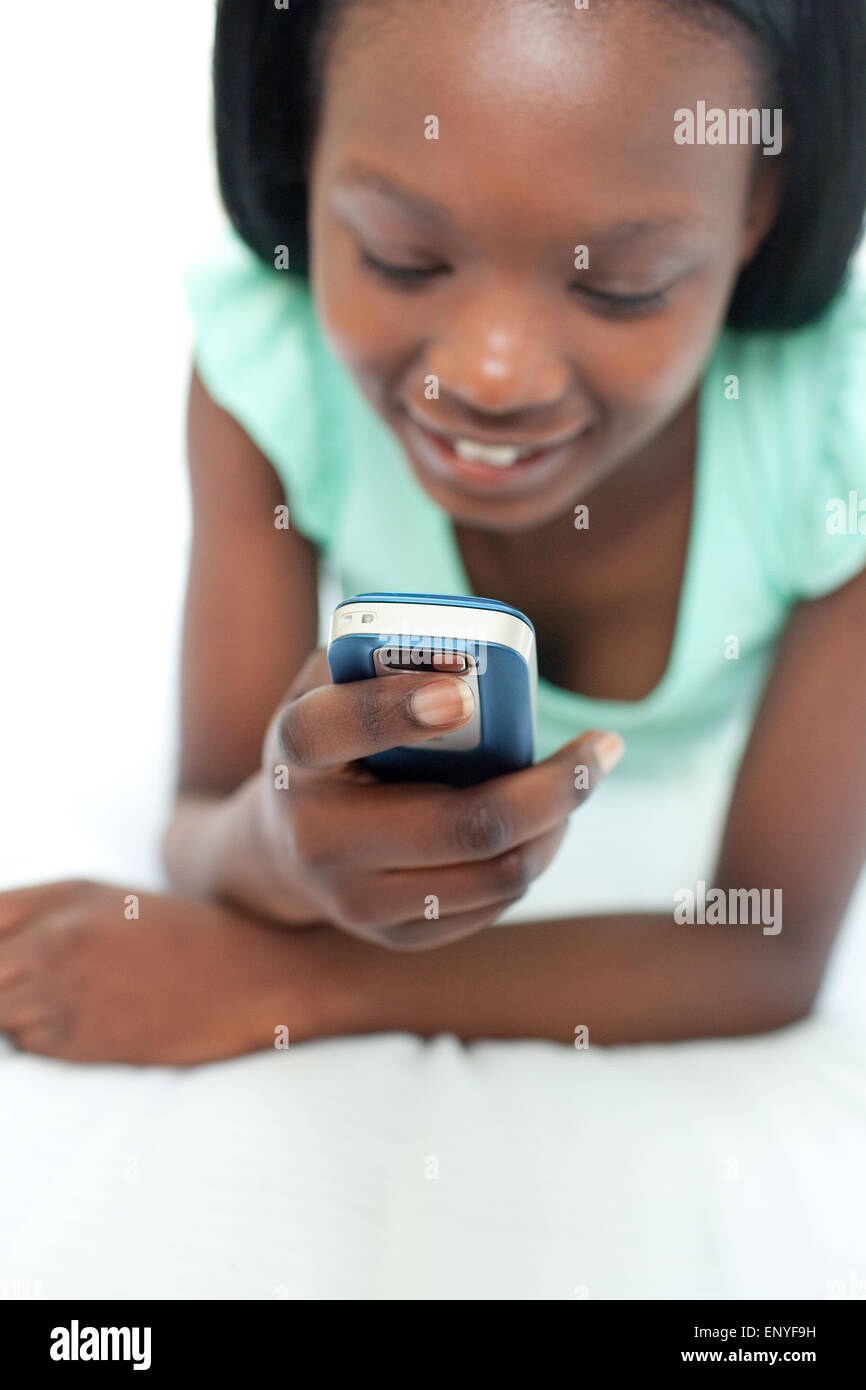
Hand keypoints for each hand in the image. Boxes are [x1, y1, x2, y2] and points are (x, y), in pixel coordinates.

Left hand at [0, 879, 323, 1064]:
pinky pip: (24, 1043)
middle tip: (28, 990)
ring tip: (63, 1004)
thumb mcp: (105, 903)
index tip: (10, 963)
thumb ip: (38, 917)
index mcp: (62, 895)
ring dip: (12, 1013)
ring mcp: (66, 987)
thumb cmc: (178, 938)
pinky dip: (38, 1039)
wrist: (248, 976)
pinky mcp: (80, 1036)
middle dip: (1, 983)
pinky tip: (84, 1025)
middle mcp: (57, 935)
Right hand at [256, 650, 623, 949]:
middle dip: (552, 787)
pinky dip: (535, 854)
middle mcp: (316, 838)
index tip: (463, 693)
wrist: (285, 848)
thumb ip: (383, 658)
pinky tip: (548, 821)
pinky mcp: (397, 937)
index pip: (330, 729)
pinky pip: (495, 901)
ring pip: (497, 873)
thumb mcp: (336, 685)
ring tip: (585, 777)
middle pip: (463, 824)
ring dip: (559, 822)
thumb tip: (466, 656)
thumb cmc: (336, 740)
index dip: (394, 710)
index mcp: (294, 755)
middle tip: (601, 749)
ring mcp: (357, 901)